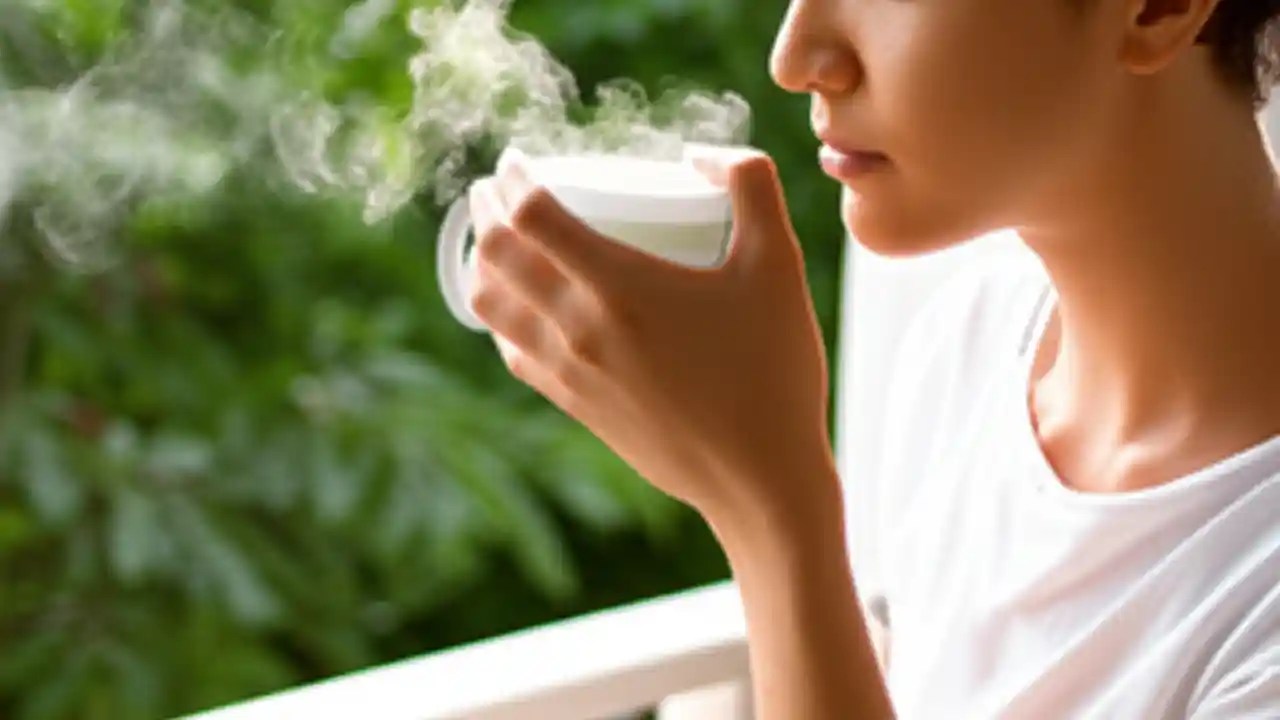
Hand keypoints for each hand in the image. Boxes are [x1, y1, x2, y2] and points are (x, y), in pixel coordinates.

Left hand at [467, 146, 833, 526]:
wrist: (760, 480)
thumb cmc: (772, 372)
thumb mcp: (779, 265)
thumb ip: (752, 185)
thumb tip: (703, 154)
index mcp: (620, 287)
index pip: (532, 215)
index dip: (514, 177)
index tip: (517, 159)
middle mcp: (578, 329)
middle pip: (496, 254)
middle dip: (485, 210)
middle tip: (497, 189)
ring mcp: (570, 372)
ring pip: (490, 305)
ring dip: (481, 262)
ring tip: (495, 240)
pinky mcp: (574, 405)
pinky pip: (511, 350)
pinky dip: (500, 316)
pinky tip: (517, 305)